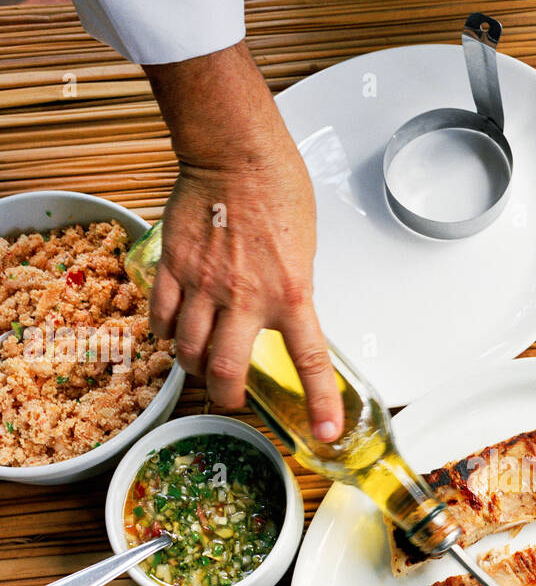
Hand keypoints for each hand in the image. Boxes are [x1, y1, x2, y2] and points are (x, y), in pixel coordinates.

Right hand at [144, 42, 343, 440]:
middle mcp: (246, 298)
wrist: (237, 154)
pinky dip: (166, 332)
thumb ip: (291, 291)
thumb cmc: (278, 191)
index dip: (319, 402)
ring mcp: (205, 285)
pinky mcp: (174, 268)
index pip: (309, 361)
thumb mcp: (305, 252)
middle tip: (231, 397)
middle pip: (226, 372)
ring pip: (187, 351)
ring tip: (202, 361)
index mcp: (291, 293)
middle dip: (227, 396)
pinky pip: (161, 317)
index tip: (324, 432)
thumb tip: (282, 317)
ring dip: (195, 365)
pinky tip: (174, 328)